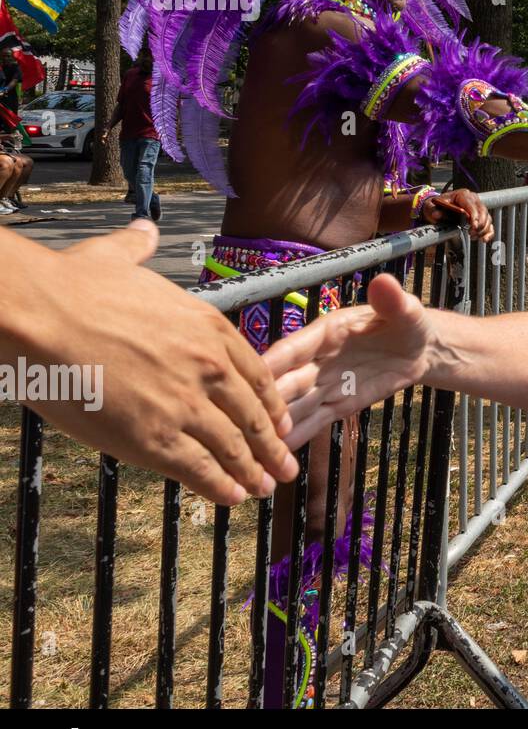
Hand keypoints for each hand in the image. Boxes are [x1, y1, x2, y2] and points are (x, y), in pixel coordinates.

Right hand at [14, 222, 299, 504]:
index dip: (269, 401)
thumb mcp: (119, 257)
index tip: (278, 417)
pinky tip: (232, 497)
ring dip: (252, 470)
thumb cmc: (71, 285)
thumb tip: (144, 230)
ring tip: (264, 486)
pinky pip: (198, 468)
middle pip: (251, 412)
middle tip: (285, 464)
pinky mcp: (153, 437)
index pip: (255, 371)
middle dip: (271, 443)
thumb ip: (139, 248)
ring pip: (231, 445)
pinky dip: (219, 486)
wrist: (41, 314)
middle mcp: (208, 365)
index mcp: (208, 326)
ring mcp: (184, 403)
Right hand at [266, 274, 436, 448]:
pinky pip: (314, 421)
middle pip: (287, 382)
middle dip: (267, 403)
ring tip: (254, 450)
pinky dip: (297, 437)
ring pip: (295, 407)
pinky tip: (278, 457)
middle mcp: (319, 358)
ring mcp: (326, 383)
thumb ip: (392, 301)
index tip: (253, 376)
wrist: (420, 349)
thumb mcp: (406, 311)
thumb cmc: (408, 322)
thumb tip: (383, 282)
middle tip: (245, 426)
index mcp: (328, 331)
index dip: (275, 361)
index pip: (296, 347)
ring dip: (277, 427)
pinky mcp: (338, 404)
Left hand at [422, 188, 493, 241]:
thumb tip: (436, 214)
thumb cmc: (436, 207)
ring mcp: (478, 209)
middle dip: (480, 224)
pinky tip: (484, 240)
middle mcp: (473, 200)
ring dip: (482, 229)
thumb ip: (434, 210)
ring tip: (473, 236)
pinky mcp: (480, 218)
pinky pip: (489, 225)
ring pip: (487, 219)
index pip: (472, 204)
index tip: (473, 226)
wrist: (438, 210)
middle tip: (472, 233)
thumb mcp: (432, 207)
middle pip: (483, 211)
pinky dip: (488, 233)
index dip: (474, 215)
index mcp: (462, 195)